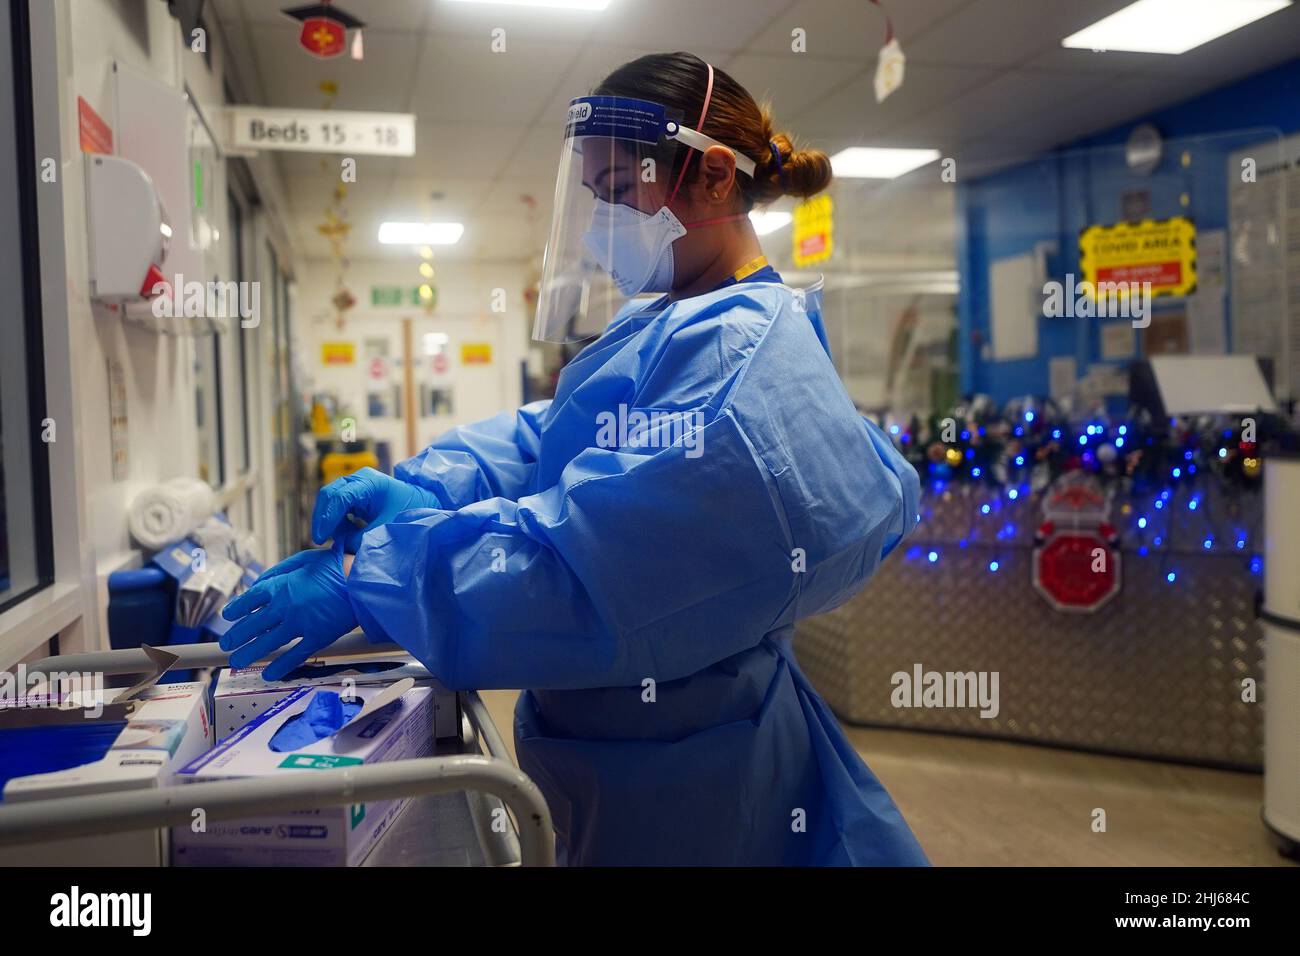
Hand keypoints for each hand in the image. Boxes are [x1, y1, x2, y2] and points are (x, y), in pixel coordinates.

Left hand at [220, 547, 356, 680]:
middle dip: (236, 635)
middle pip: (252, 625)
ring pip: (267, 644)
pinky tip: (269, 674)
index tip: (229, 616)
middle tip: (226, 644)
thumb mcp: (304, 559)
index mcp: (281, 586)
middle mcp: (285, 607)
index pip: (249, 600)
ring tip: (237, 661)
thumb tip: (259, 585)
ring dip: (249, 654)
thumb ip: (279, 572)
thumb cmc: (336, 566)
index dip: (236, 609)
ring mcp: (300, 625)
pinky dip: (280, 667)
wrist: (363, 580)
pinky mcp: (317, 638)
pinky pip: (295, 656)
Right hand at [311, 467, 441, 552]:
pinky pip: (338, 503)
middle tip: (320, 541)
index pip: (339, 498)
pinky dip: (336, 518)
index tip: (320, 540)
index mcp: (369, 483)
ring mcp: (357, 483)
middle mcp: (360, 478)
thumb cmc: (407, 515)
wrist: (423, 505)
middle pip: (329, 494)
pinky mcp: (357, 491)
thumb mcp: (383, 529)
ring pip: (331, 499)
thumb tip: (338, 544)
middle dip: (323, 518)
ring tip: (337, 538)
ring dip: (329, 519)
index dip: (327, 519)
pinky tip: (343, 533)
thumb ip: (358, 538)